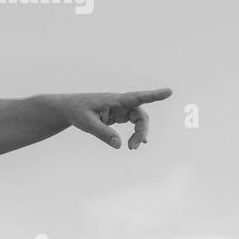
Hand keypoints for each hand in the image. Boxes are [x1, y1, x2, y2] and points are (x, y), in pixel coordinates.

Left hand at [52, 88, 172, 149]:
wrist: (68, 108)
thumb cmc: (76, 111)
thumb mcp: (86, 123)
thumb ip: (103, 133)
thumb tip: (119, 145)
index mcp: (114, 100)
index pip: (136, 97)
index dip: (153, 95)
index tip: (169, 91)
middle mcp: (120, 103)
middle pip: (140, 115)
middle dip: (141, 131)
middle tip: (133, 147)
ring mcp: (120, 109)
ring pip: (138, 120)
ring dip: (138, 133)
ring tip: (132, 148)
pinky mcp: (118, 115)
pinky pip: (133, 123)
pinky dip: (136, 132)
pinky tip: (139, 142)